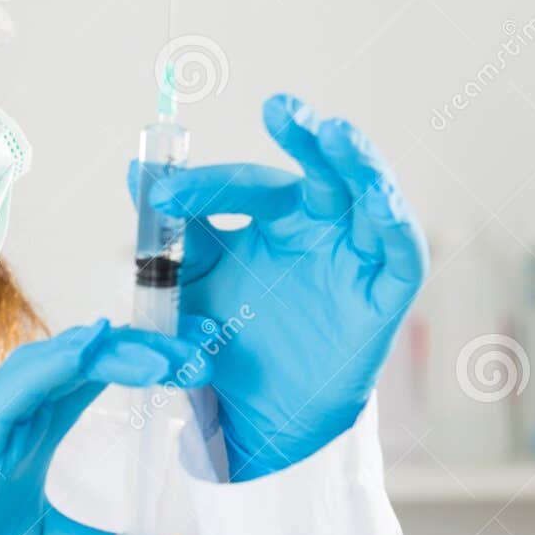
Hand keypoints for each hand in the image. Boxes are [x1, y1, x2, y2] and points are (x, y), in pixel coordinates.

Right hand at [0, 320, 206, 534]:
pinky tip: (92, 347)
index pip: (98, 377)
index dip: (146, 360)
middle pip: (87, 359)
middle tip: (201, 351)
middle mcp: (18, 414)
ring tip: (163, 356)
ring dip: (112, 352)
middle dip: (144, 348)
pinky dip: (54, 363)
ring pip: (57, 362)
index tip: (198, 362)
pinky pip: (15, 387)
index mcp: (36, 431)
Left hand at [129, 95, 425, 480]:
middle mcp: (310, 230)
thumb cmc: (230, 353)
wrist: (264, 425)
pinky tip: (378, 198)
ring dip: (353, 160)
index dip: (205, 184)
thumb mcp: (187, 298)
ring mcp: (351, 255)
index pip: (238, 188)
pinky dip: (393, 220)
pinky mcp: (386, 291)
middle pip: (309, 172)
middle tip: (278, 109)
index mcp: (261, 227)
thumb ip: (164, 243)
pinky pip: (400, 249)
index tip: (161, 190)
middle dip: (299, 136)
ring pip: (363, 193)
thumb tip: (134, 173)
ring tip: (334, 131)